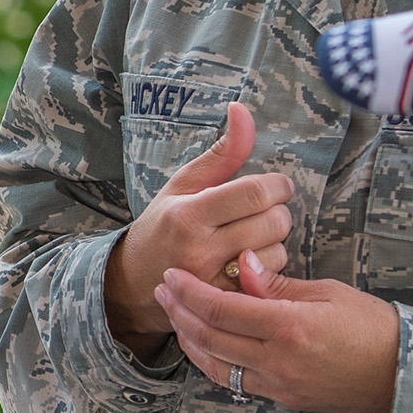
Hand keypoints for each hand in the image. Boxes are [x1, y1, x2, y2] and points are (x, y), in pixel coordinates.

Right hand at [105, 103, 293, 359]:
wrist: (134, 282)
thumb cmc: (164, 224)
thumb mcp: (185, 183)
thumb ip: (222, 151)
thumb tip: (242, 109)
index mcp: (189, 214)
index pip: (257, 192)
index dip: (278, 185)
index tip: (277, 186)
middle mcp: (200, 250)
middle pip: (274, 222)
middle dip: (278, 211)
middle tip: (264, 211)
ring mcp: (213, 282)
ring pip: (278, 252)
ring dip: (275, 242)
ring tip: (253, 237)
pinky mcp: (225, 303)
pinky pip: (270, 280)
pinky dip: (268, 267)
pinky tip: (250, 261)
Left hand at [154, 249, 399, 412]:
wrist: (403, 374)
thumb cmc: (372, 325)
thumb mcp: (327, 292)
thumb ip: (276, 283)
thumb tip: (239, 261)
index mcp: (288, 328)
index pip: (221, 309)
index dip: (190, 291)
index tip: (172, 275)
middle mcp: (277, 362)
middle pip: (209, 338)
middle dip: (179, 312)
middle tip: (162, 289)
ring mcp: (278, 385)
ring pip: (215, 365)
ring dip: (188, 338)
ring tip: (174, 314)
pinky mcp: (282, 399)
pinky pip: (234, 382)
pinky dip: (211, 361)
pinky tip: (201, 343)